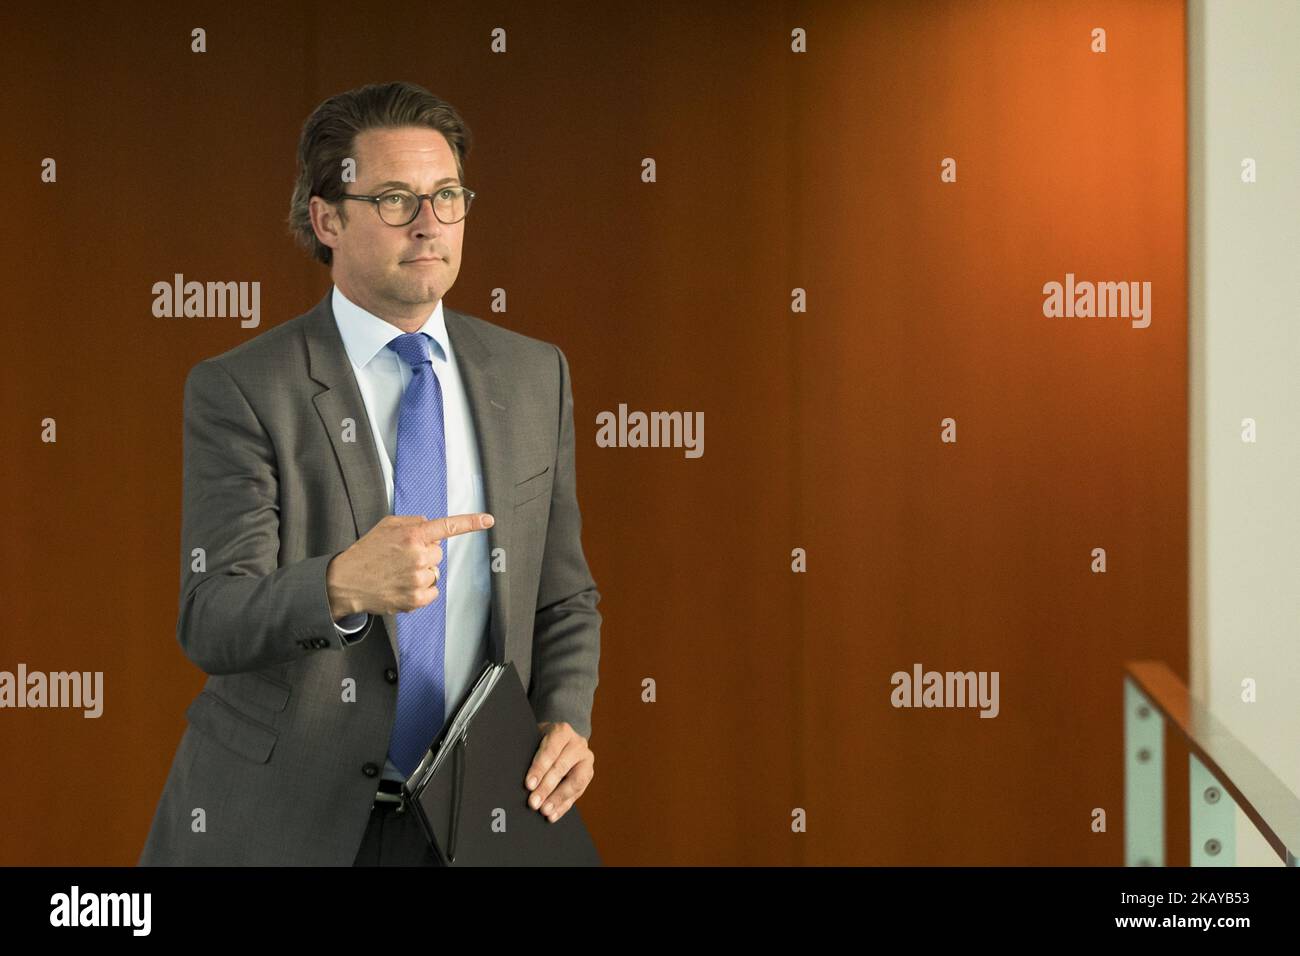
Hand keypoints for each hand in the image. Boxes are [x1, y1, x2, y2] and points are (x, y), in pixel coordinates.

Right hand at [326, 512, 493, 616]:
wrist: (345, 582)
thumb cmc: (366, 552)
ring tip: (398, 574)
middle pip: (438, 554)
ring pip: (435, 573)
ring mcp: (417, 579)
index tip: (488, 520)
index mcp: (412, 535)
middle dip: (425, 554)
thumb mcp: (386, 526)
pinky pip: (432, 592)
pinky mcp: (415, 599)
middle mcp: (417, 556)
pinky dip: (422, 590)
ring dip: (421, 573)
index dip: (470, 523)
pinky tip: (402, 586)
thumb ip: (412, 522)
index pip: (446, 527)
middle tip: (401, 559)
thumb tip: (432, 526)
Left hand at [525, 721, 593, 822]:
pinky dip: (563, 806)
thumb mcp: (534, 739)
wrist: (561, 740)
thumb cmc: (541, 742)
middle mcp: (578, 744)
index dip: (539, 768)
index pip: (551, 750)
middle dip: (546, 787)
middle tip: (533, 803)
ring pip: (575, 782)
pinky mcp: (588, 775)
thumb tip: (513, 774)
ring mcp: (586, 760)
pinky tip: (552, 815)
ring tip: (544, 811)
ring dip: (558, 799)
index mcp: (562, 731)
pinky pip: (577, 793)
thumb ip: (528, 753)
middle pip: (562, 767)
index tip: (528, 785)